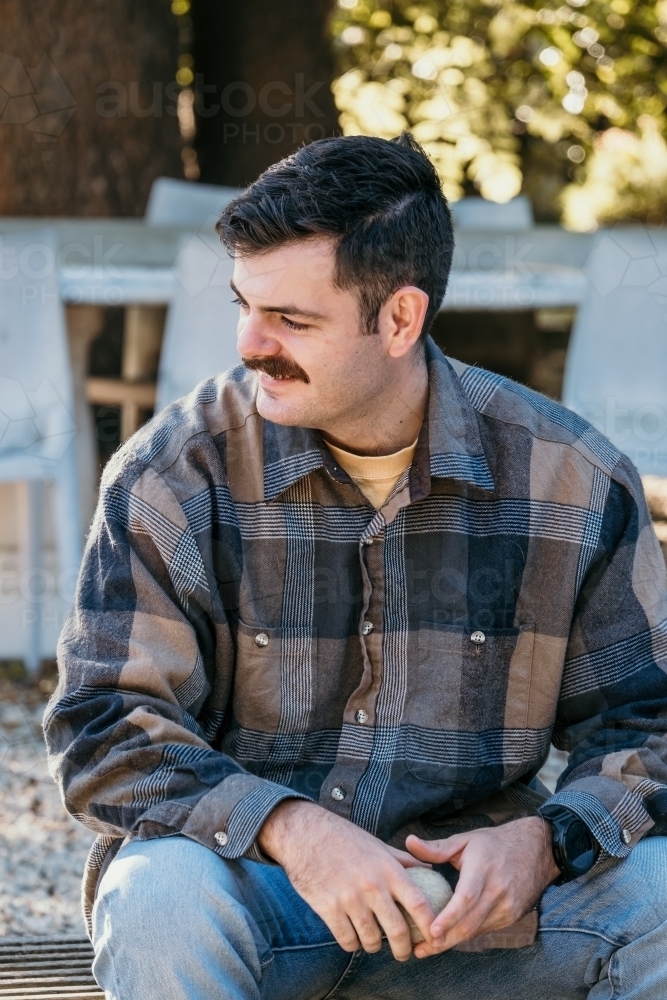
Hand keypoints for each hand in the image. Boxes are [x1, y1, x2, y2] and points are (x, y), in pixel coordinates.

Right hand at [258, 800, 437, 960]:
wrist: (305, 834)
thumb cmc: (344, 838)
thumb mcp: (377, 844)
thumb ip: (402, 860)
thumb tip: (429, 869)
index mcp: (387, 868)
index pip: (419, 902)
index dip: (430, 925)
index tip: (435, 938)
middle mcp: (372, 885)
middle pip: (398, 930)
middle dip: (404, 949)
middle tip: (404, 954)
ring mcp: (350, 898)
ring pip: (372, 940)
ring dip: (374, 946)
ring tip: (373, 941)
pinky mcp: (328, 908)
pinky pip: (347, 940)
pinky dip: (352, 944)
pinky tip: (352, 936)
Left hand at [405, 816, 559, 957]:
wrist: (536, 850)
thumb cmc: (495, 843)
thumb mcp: (466, 840)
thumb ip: (437, 847)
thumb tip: (409, 842)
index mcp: (483, 869)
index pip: (466, 898)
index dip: (448, 917)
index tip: (430, 931)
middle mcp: (497, 891)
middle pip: (469, 923)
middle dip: (444, 939)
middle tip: (420, 949)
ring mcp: (507, 906)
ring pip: (476, 931)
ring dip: (453, 941)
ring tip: (428, 947)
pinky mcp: (511, 916)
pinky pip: (484, 929)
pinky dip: (466, 935)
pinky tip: (449, 937)